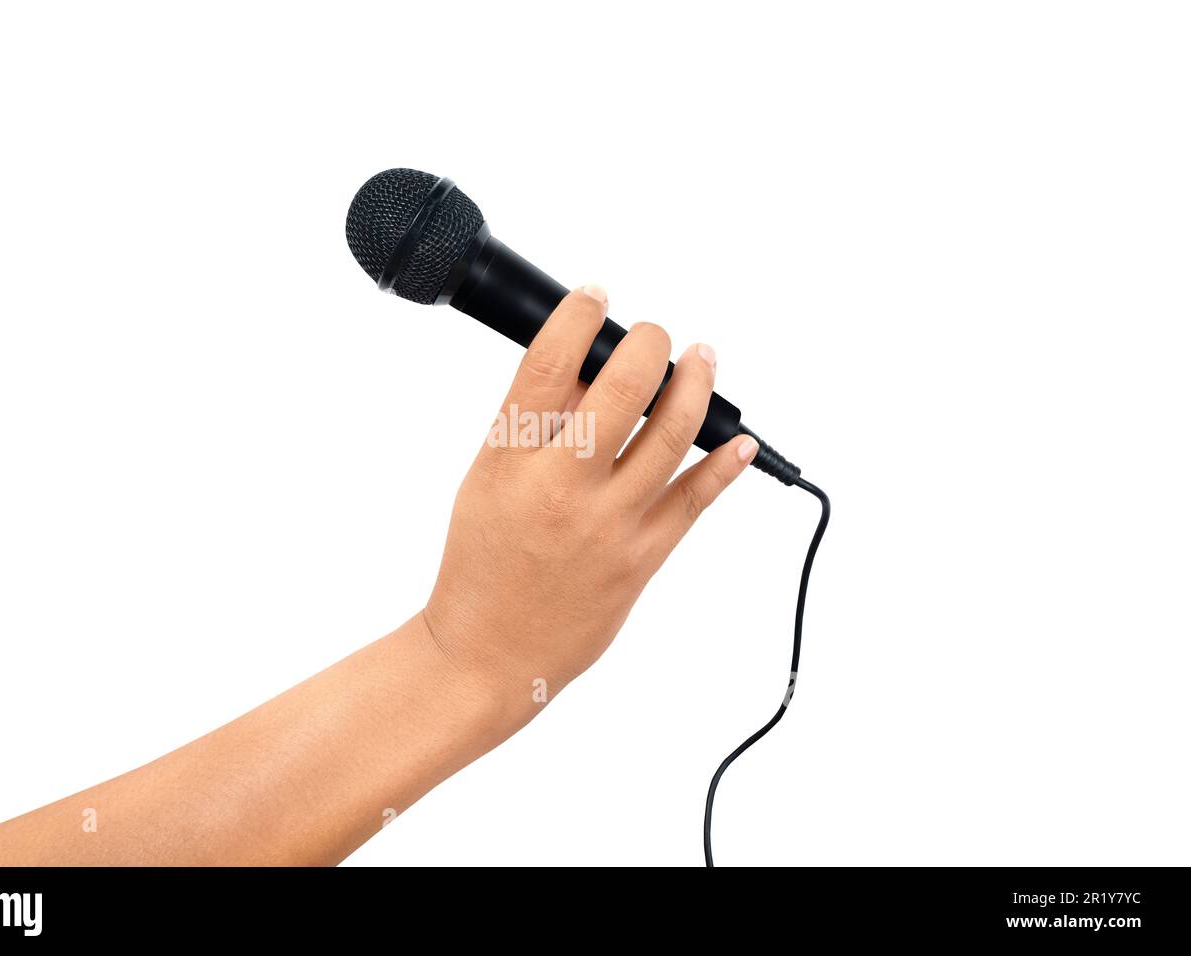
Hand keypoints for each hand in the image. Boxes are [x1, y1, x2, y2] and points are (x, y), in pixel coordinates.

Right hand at [422, 285, 758, 713]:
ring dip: (696, 387)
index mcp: (509, 461)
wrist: (490, 652)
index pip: (548, 365)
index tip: (595, 296)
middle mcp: (561, 488)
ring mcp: (609, 525)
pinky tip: (739, 438)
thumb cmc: (482, 564)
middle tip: (656, 334)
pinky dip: (725, 463)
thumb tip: (587, 367)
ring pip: (672, 436)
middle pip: (623, 389)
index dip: (578, 316)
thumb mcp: (485, 481)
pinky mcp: (644, 559)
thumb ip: (530, 426)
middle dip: (649, 344)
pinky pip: (695, 499)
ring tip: (702, 359)